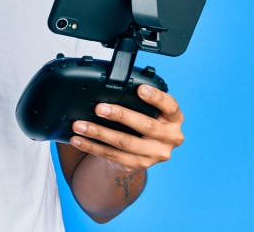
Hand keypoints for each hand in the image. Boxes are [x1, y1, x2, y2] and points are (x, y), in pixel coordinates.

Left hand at [69, 85, 184, 171]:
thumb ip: (137, 101)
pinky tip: (78, 140)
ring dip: (99, 133)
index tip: (140, 89)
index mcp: (174, 118)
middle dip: (120, 115)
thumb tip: (107, 88)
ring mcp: (155, 154)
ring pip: (125, 143)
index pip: (170, 106)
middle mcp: (170, 138)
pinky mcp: (138, 165)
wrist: (141, 152)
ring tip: (80, 125)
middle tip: (99, 108)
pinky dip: (92, 146)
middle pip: (146, 126)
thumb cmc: (142, 122)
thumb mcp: (148, 110)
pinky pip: (112, 155)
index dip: (156, 97)